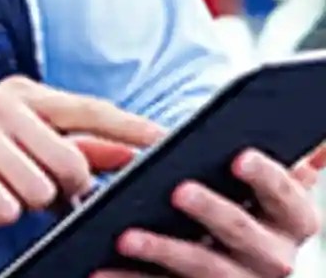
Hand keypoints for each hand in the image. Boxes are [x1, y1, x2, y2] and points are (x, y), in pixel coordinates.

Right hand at [0, 76, 164, 237]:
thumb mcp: (18, 145)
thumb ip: (75, 145)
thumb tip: (130, 148)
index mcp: (19, 95)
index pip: (89, 109)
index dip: (131, 128)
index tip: (169, 142)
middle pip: (72, 162)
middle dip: (62, 189)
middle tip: (31, 187)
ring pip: (42, 190)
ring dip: (24, 203)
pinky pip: (7, 209)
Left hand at [94, 143, 325, 277]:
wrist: (233, 269)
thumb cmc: (246, 209)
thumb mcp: (273, 190)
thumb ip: (292, 165)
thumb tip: (318, 140)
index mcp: (294, 221)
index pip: (286, 196)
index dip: (266, 177)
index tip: (239, 156)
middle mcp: (274, 258)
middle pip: (242, 231)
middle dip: (211, 210)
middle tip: (177, 190)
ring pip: (203, 268)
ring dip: (163, 250)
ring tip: (125, 236)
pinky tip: (101, 270)